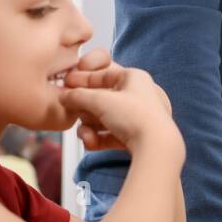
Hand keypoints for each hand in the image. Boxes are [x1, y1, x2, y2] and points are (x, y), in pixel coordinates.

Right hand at [58, 51, 181, 157]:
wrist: (156, 147)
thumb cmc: (135, 117)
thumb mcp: (100, 100)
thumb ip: (78, 95)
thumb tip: (64, 96)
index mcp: (134, 77)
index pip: (102, 74)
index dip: (82, 79)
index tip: (65, 84)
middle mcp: (138, 95)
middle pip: (100, 99)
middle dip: (84, 109)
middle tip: (73, 112)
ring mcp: (137, 116)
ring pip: (103, 118)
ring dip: (89, 127)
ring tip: (86, 134)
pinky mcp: (136, 136)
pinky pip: (110, 134)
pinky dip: (98, 138)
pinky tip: (91, 142)